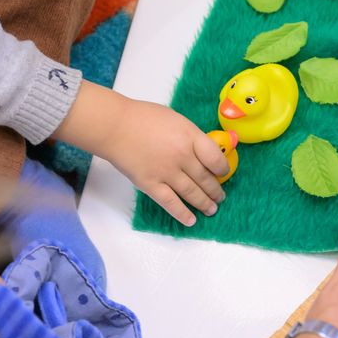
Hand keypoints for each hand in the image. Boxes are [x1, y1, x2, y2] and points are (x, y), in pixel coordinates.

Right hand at [55, 83, 228, 226]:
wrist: (114, 126)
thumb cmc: (144, 117)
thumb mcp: (177, 120)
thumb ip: (191, 137)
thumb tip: (203, 151)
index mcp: (191, 137)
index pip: (215, 158)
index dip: (222, 169)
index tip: (223, 173)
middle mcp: (183, 156)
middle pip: (205, 178)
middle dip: (215, 191)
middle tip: (220, 198)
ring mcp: (167, 172)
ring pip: (192, 193)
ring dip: (204, 203)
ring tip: (212, 209)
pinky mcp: (150, 184)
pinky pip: (170, 202)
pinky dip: (182, 213)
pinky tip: (191, 220)